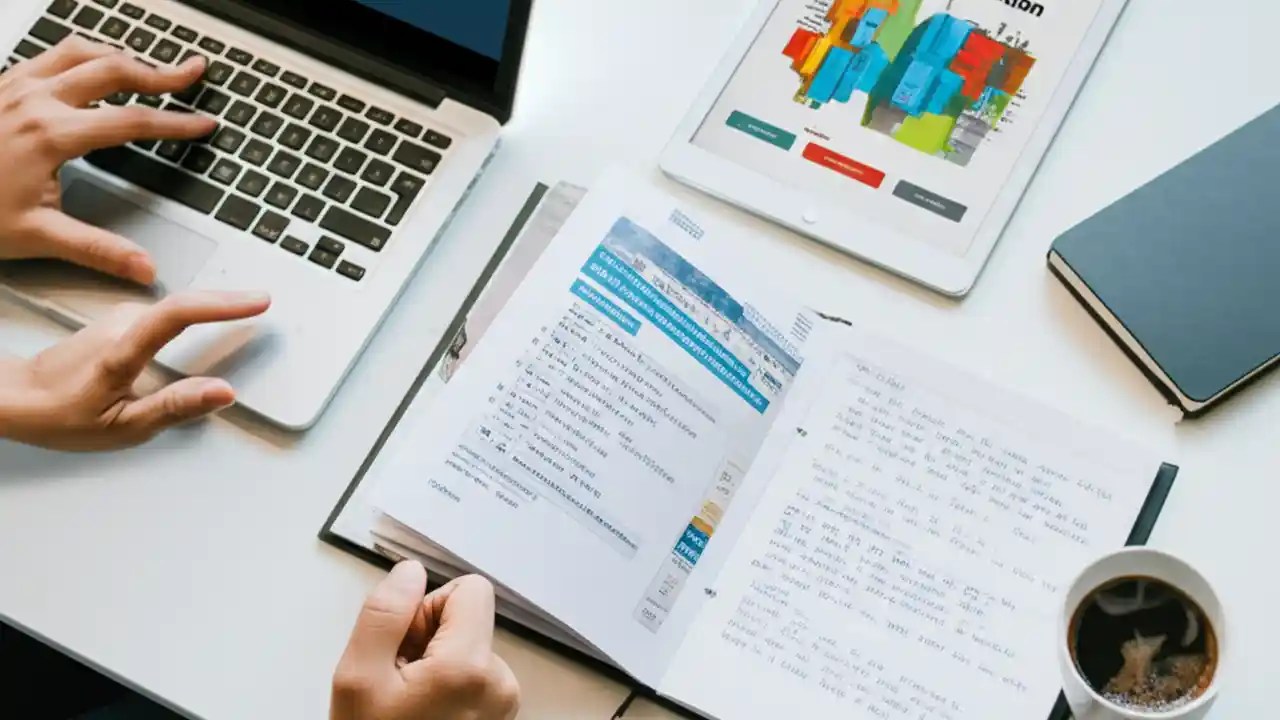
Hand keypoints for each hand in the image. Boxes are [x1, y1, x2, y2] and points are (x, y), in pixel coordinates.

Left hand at [0, 37, 214, 282]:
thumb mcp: (37, 236)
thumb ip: (97, 250)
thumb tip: (144, 268)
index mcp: (50, 134)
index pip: (133, 121)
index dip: (176, 123)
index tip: (203, 123)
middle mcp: (34, 100)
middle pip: (113, 69)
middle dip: (160, 71)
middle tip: (191, 74)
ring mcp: (13, 86)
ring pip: (80, 50)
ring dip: (120, 55)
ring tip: (148, 64)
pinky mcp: (0, 85)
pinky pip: (50, 54)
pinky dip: (83, 55)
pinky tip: (91, 67)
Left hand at [0, 290, 269, 450]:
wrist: (19, 398)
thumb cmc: (64, 417)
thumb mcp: (124, 427)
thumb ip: (176, 408)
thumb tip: (222, 392)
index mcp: (122, 351)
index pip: (179, 314)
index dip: (223, 304)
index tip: (258, 301)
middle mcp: (120, 324)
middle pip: (183, 304)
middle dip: (228, 301)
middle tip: (264, 302)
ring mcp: (119, 317)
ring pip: (176, 309)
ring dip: (210, 309)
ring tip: (244, 310)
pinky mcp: (121, 319)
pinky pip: (167, 313)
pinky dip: (192, 316)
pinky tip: (203, 322)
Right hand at [333, 563, 520, 719]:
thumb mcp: (357, 679)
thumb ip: (383, 615)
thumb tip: (409, 573)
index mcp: (471, 668)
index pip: (471, 589)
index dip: (429, 607)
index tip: (405, 643)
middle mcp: (500, 684)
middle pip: (467, 620)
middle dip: (427, 640)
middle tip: (398, 682)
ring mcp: (503, 705)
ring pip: (467, 649)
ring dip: (434, 668)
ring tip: (407, 704)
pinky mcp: (499, 718)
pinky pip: (473, 678)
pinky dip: (445, 689)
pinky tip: (421, 714)